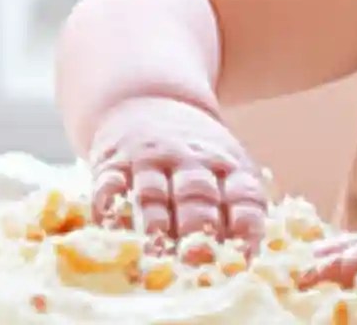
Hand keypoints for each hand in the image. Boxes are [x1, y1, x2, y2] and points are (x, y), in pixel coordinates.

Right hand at [87, 96, 268, 254]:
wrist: (148, 97)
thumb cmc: (197, 153)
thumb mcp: (228, 163)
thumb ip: (239, 204)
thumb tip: (247, 258)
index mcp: (227, 164)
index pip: (242, 194)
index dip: (245, 224)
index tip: (245, 254)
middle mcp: (190, 160)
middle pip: (196, 195)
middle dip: (198, 228)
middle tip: (197, 260)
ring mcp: (150, 158)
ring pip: (153, 192)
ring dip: (155, 223)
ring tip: (156, 253)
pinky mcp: (114, 160)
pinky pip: (110, 184)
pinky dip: (110, 207)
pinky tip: (111, 228)